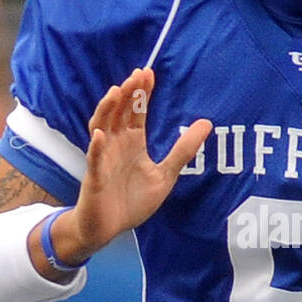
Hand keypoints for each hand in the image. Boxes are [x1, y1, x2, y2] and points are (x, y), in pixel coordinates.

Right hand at [50, 68, 210, 264]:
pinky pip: (94, 160)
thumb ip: (183, 150)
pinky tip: (100, 135)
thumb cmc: (132, 200)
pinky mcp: (94, 178)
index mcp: (132, 142)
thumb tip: (207, 123)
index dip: (142, 92)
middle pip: (119, 112)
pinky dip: (97, 147)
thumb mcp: (165, 174)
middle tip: (138, 74)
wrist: (108, 228)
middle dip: (128, 93)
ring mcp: (103, 159)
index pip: (136, 111)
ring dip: (107, 110)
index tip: (149, 73)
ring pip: (101, 128)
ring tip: (116, 92)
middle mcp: (115, 145)